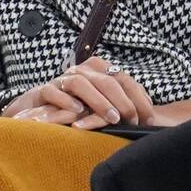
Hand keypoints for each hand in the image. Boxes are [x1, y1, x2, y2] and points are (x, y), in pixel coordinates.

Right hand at [1, 56, 156, 128]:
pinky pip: (55, 91)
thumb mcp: (102, 105)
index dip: (139, 98)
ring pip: (82, 83)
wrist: (38, 107)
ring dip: (99, 101)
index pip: (124, 79)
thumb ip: (122, 105)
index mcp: (100, 69)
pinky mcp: (44, 90)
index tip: (148, 118)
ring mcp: (63, 79)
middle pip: (107, 80)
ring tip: (112, 118)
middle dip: (123, 101)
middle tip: (132, 120)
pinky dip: (66, 101)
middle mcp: (83, 71)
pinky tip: (78, 112)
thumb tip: (151, 119)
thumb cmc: (77, 107)